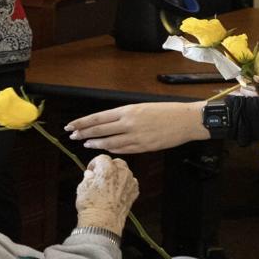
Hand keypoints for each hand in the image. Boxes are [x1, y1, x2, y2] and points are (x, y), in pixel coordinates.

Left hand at [66, 102, 209, 153]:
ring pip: (110, 142)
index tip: (71, 125)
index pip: (98, 117)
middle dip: (84, 133)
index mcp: (128, 110)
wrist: (186, 120)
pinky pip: (124, 150)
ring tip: (86, 144)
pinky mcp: (144, 147)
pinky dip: (113, 149)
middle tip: (72, 136)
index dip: (83, 123)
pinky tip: (105, 149)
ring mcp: (136, 137)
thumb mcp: (143, 107)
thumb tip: (111, 123)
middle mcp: (129, 123)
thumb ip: (127, 115)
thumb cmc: (167, 111)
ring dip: (96, 143)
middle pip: (100, 130)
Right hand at [74, 155, 137, 234]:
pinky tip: (117, 192)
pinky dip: (125, 185)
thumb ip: (88, 178)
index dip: (95, 163)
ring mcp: (130, 183)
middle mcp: (121, 173)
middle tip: (101, 176)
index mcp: (107, 169)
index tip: (92, 170)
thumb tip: (90, 174)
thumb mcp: (83, 188)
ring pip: (125, 172)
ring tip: (109, 184)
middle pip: (117, 163)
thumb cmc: (91, 206)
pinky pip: (131, 183)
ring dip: (118, 175)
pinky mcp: (134, 193)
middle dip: (109, 167)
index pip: (102, 158)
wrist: (103, 223)